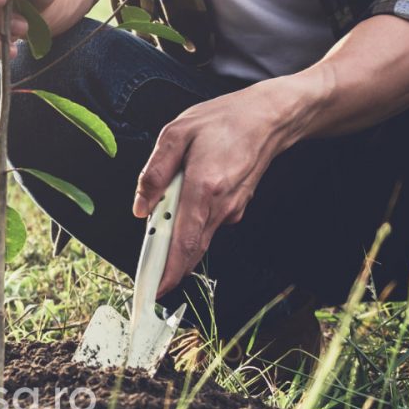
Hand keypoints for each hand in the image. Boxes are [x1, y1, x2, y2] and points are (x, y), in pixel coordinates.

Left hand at [132, 78, 321, 294]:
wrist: (268, 119)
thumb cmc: (224, 121)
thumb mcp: (177, 133)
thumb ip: (155, 171)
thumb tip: (140, 206)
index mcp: (203, 187)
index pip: (183, 242)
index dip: (168, 270)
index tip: (154, 289)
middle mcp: (220, 205)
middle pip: (190, 250)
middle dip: (168, 267)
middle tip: (148, 277)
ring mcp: (231, 210)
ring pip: (198, 238)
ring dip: (177, 240)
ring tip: (160, 227)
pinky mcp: (236, 208)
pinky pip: (207, 224)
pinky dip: (191, 224)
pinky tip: (184, 203)